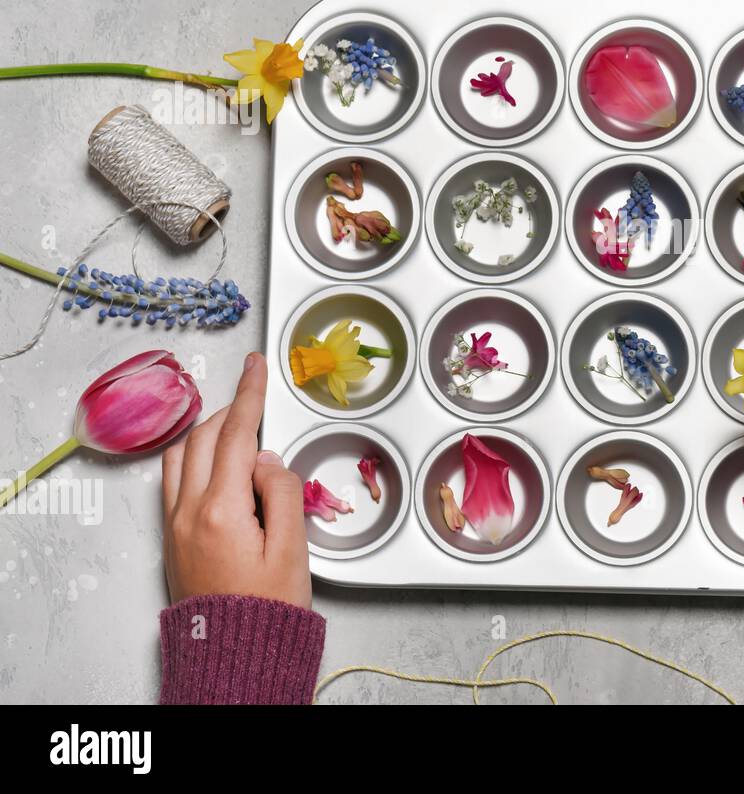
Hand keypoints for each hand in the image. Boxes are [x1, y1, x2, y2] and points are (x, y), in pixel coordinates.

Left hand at [162, 353, 310, 609]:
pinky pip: (174, 481)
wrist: (235, 653)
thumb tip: (269, 460)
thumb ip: (283, 493)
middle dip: (231, 410)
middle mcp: (189, 512)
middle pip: (205, 439)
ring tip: (237, 429)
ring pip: (181, 456)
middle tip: (255, 398)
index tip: (256, 367)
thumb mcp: (293, 548)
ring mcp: (176, 526)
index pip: (237, 435)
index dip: (249, 395)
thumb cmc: (268, 609)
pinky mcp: (173, 539)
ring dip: (208, 432)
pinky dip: (194, 457)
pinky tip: (216, 463)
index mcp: (222, 510)